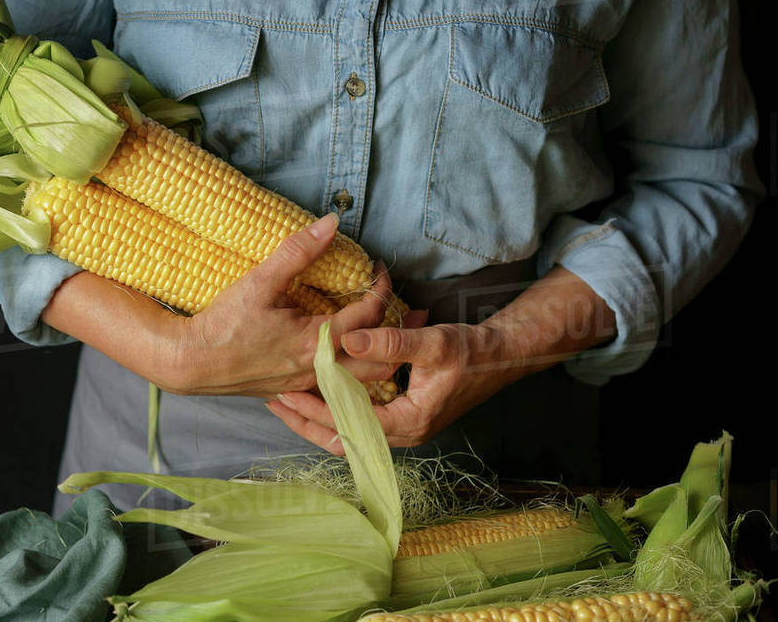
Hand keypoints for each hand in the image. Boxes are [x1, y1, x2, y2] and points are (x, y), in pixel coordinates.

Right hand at [160, 213, 395, 397]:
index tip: (378, 270)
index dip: (381, 288)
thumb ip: (299, 251)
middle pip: (379, 359)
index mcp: (317, 342)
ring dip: (376, 355)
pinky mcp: (294, 391)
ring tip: (380, 332)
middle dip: (394, 331)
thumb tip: (331, 223)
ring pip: (362, 380)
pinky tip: (345, 355)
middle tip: (399, 307)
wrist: (191, 362)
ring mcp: (308, 385)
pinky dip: (352, 371)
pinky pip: (337, 389)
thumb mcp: (261, 281)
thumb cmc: (224, 325)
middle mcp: (319, 370)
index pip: (369, 316)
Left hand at [266, 321, 522, 452]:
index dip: (314, 410)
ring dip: (318, 419)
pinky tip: (318, 395)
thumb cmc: (471, 350)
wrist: (503, 356)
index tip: (286, 392)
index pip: (348, 424)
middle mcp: (404, 434)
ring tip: (286, 401)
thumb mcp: (432, 341)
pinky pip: (361, 423)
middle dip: (306, 422)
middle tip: (274, 401)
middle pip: (342, 438)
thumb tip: (345, 338)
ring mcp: (404, 429)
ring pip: (350, 434)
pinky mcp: (404, 417)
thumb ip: (390, 341)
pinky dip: (336, 412)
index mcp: (408, 422)